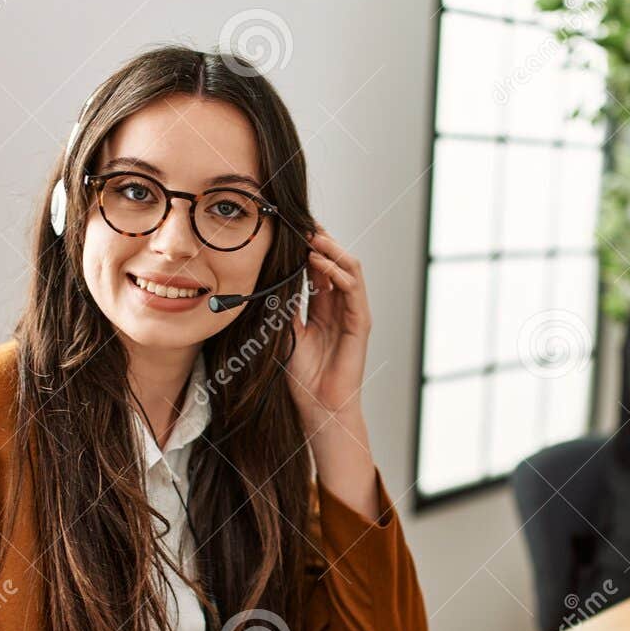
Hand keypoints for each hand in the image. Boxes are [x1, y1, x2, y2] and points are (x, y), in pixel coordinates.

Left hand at [285, 225, 370, 425]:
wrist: (319, 407)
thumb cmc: (302, 377)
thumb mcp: (284, 333)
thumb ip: (283, 307)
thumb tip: (268, 278)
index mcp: (323, 308)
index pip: (318, 267)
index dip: (307, 247)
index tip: (289, 229)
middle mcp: (341, 307)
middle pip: (336, 262)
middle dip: (321, 241)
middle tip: (302, 224)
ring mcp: (353, 314)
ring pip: (349, 270)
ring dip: (332, 251)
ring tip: (312, 238)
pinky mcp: (361, 324)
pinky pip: (355, 291)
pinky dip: (341, 274)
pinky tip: (323, 263)